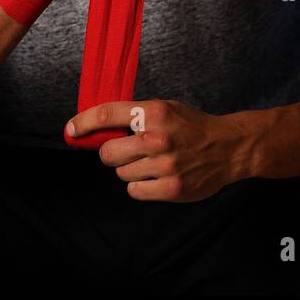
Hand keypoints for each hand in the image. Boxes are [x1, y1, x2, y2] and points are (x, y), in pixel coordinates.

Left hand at [66, 99, 251, 201]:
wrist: (229, 147)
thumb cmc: (192, 126)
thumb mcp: (165, 108)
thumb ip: (135, 115)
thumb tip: (96, 128)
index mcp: (154, 112)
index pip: (106, 115)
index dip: (83, 123)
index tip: (70, 131)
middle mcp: (157, 138)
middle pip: (108, 153)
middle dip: (111, 153)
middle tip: (125, 151)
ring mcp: (165, 165)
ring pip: (121, 173)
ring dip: (130, 170)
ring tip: (151, 163)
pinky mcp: (171, 188)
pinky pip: (134, 191)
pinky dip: (140, 186)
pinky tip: (155, 177)